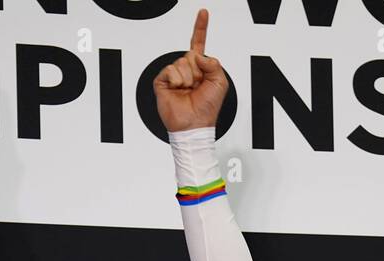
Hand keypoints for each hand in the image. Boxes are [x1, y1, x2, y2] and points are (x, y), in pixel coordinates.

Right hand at [154, 8, 228, 132]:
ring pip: (181, 63)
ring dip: (188, 78)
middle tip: (197, 87)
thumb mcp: (220, 83)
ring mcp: (174, 74)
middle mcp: (187, 69)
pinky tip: (178, 90)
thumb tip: (198, 55)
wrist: (194, 124)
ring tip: (188, 91)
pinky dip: (177, 81)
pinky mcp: (163, 80)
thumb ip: (214, 63)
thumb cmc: (208, 107)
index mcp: (201, 68)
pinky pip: (170, 70)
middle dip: (197, 71)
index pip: (198, 43)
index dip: (200, 28)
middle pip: (191, 55)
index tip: (203, 12)